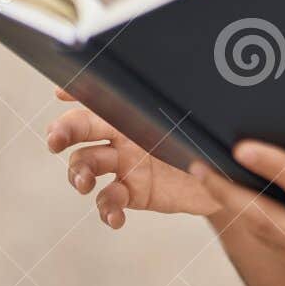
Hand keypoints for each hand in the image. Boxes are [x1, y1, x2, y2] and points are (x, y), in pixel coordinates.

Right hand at [45, 87, 220, 224]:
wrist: (229, 178)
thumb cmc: (213, 138)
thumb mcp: (199, 115)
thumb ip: (184, 99)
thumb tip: (183, 68)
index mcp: (135, 110)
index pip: (100, 96)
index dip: (76, 91)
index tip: (60, 92)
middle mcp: (123, 136)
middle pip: (79, 130)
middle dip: (61, 132)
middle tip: (55, 141)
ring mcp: (124, 165)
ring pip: (85, 166)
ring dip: (77, 174)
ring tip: (84, 184)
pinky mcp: (133, 193)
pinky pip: (109, 201)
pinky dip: (107, 210)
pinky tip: (115, 217)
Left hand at [191, 141, 284, 285]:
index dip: (271, 164)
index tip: (240, 146)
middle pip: (270, 218)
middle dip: (230, 191)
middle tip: (200, 165)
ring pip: (269, 238)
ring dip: (238, 210)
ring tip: (212, 182)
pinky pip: (283, 254)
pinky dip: (263, 231)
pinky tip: (248, 212)